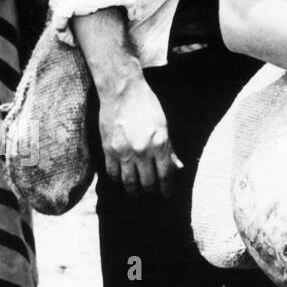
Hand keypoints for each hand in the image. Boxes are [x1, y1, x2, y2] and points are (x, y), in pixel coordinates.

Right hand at [97, 75, 179, 196]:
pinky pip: (112, 173)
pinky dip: (118, 179)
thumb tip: (177, 167)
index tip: (167, 193)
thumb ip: (170, 148)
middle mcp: (142, 151)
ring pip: (128, 182)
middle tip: (153, 193)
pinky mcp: (108, 150)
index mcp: (159, 144)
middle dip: (152, 191)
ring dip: (134, 190)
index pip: (165, 175)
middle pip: (147, 182)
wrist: (123, 92)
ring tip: (137, 192)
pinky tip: (122, 178)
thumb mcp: (164, 125)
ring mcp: (123, 152)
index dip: (167, 188)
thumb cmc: (147, 105)